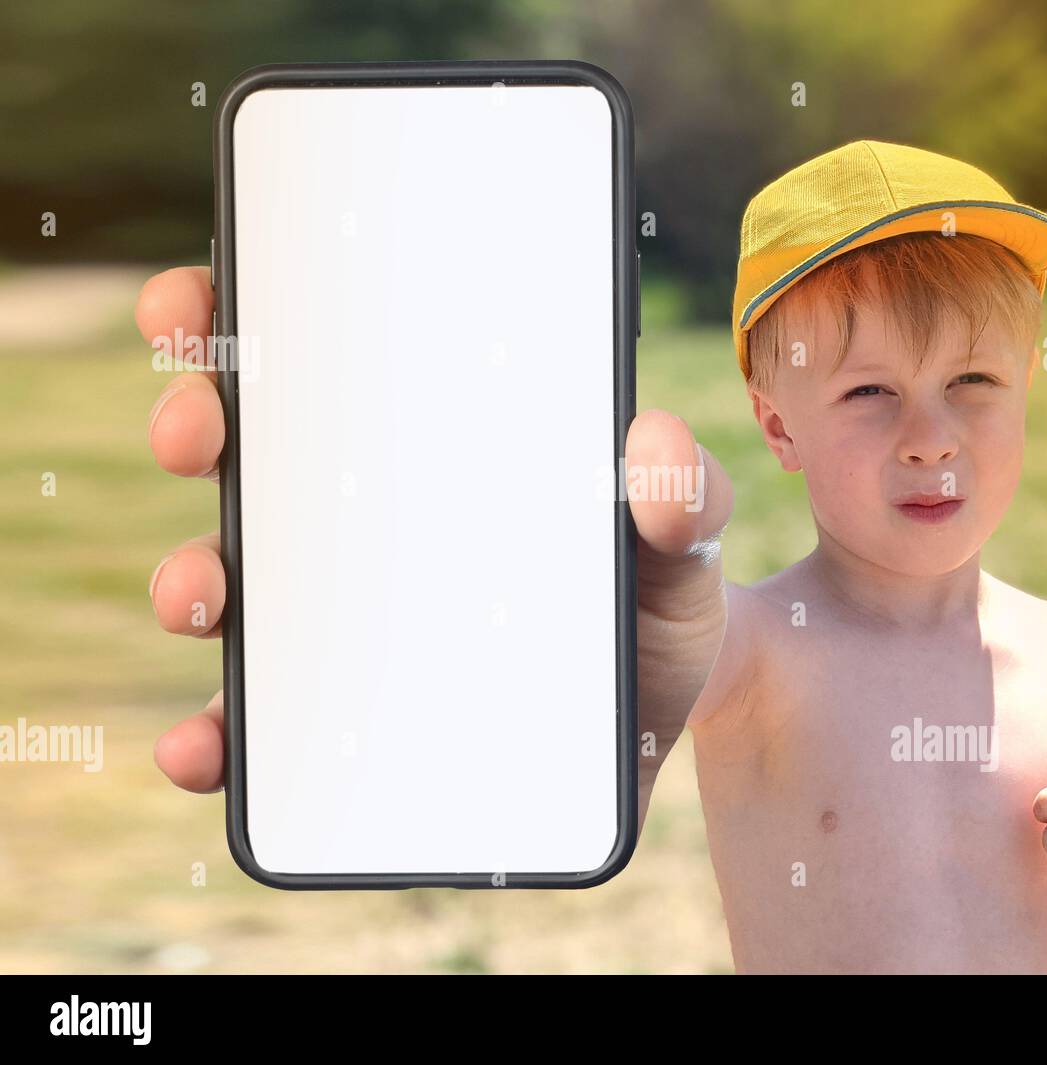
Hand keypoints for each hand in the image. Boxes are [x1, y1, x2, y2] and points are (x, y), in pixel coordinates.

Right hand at [140, 266, 735, 827]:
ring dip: (187, 578)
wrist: (658, 723)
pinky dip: (211, 733)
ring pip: (228, 582)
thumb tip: (659, 442)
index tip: (197, 303)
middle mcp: (367, 524)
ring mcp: (342, 620)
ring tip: (205, 597)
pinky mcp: (338, 721)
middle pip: (249, 453)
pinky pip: (251, 724)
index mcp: (434, 450)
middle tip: (199, 433)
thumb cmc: (655, 608)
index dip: (242, 316)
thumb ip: (686, 496)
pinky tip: (206, 745)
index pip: (321, 359)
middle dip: (196, 422)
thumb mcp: (680, 547)